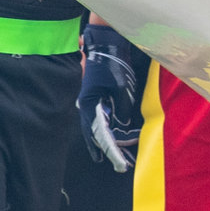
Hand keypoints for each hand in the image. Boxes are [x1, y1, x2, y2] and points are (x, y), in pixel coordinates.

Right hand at [77, 21, 148, 169]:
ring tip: (118, 156)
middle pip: (95, 134)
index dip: (111, 149)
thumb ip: (121, 110)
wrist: (106, 46)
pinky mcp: (95, 99)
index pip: (101, 133)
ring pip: (97, 128)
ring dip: (107, 142)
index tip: (119, 163)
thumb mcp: (121, 88)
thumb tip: (122, 127)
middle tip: (120, 164)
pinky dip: (107, 131)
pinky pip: (100, 119)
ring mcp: (90, 102)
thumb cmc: (113, 65)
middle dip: (108, 150)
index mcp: (90, 104)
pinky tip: (113, 138)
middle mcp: (87, 106)